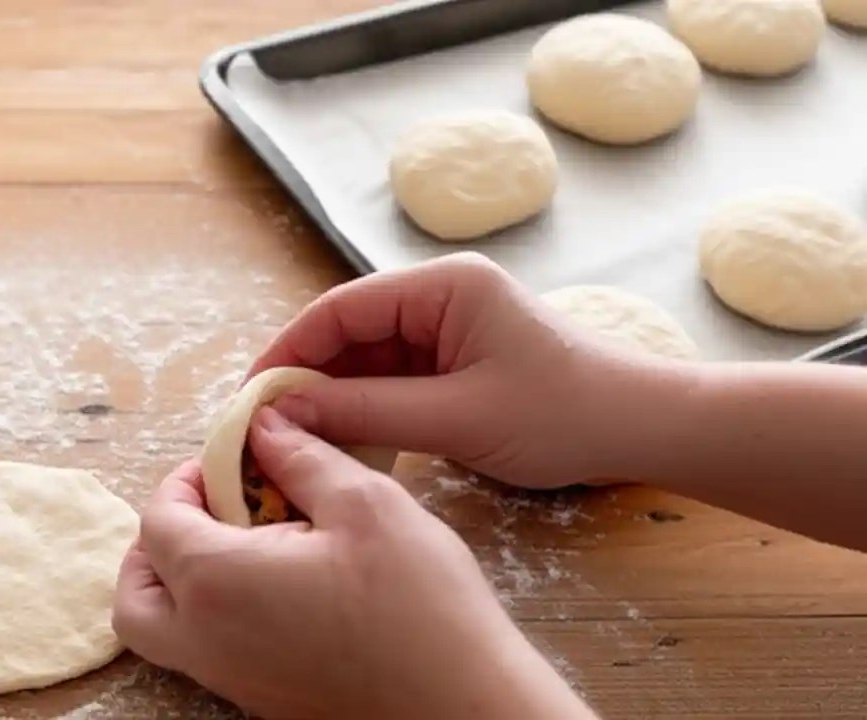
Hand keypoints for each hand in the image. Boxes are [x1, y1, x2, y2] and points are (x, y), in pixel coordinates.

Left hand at [113, 408, 592, 718]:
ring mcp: (231, 680)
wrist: (466, 705)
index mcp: (217, 583)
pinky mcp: (260, 701)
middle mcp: (206, 641)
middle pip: (134, 592)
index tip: (231, 461)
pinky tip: (279, 586)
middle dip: (157, 542)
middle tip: (211, 509)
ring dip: (177, 583)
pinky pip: (205, 655)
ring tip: (244, 547)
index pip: (158, 521)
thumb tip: (262, 426)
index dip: (184, 480)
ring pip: (161, 633)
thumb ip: (303, 457)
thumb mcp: (367, 504)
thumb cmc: (422, 607)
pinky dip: (212, 616)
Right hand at [250, 252, 676, 488]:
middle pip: (347, 333)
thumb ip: (364, 412)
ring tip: (294, 444)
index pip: (339, 310)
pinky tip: (343, 445)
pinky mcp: (455, 362)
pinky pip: (392, 381)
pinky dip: (366, 412)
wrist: (641, 430)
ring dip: (333, 400)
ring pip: (365, 361)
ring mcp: (448, 329)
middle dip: (305, 381)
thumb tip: (281, 415)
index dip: (287, 353)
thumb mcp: (455, 418)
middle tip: (264, 431)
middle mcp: (439, 296)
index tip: (250, 401)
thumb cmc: (562, 414)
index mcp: (442, 286)